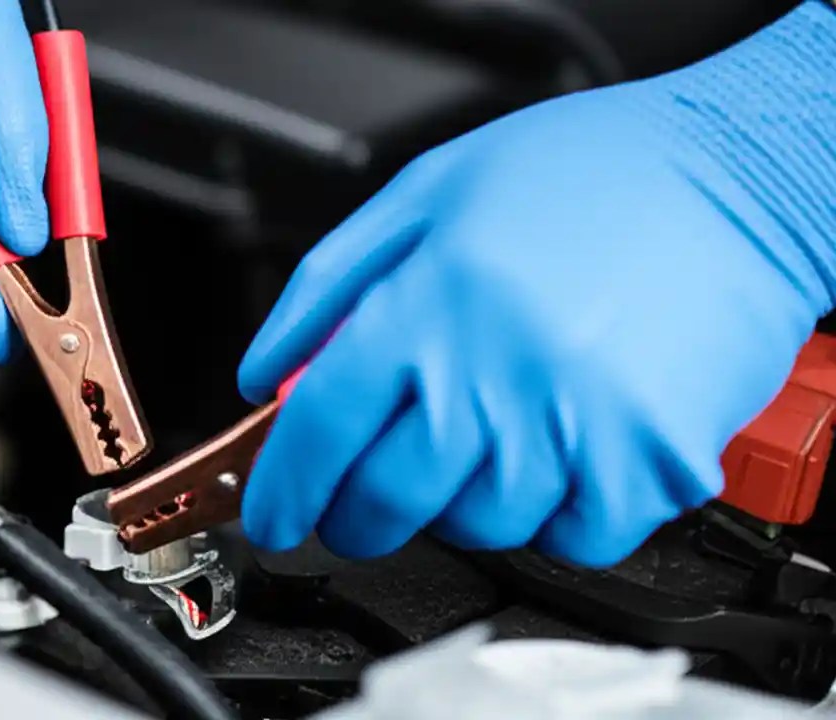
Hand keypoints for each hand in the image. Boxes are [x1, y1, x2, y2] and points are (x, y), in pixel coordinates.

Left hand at [237, 3, 835, 566]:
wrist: (740, 176)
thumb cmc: (589, 175)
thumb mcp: (428, 195)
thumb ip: (329, 289)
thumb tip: (269, 373)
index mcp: (430, 303)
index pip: (319, 429)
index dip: (281, 487)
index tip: (270, 514)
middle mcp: (496, 373)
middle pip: (384, 500)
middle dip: (354, 515)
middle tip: (361, 497)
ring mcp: (575, 427)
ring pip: (476, 526)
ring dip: (462, 499)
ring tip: (491, 431)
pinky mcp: (648, 464)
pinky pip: (571, 537)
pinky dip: (554, 509)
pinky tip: (562, 446)